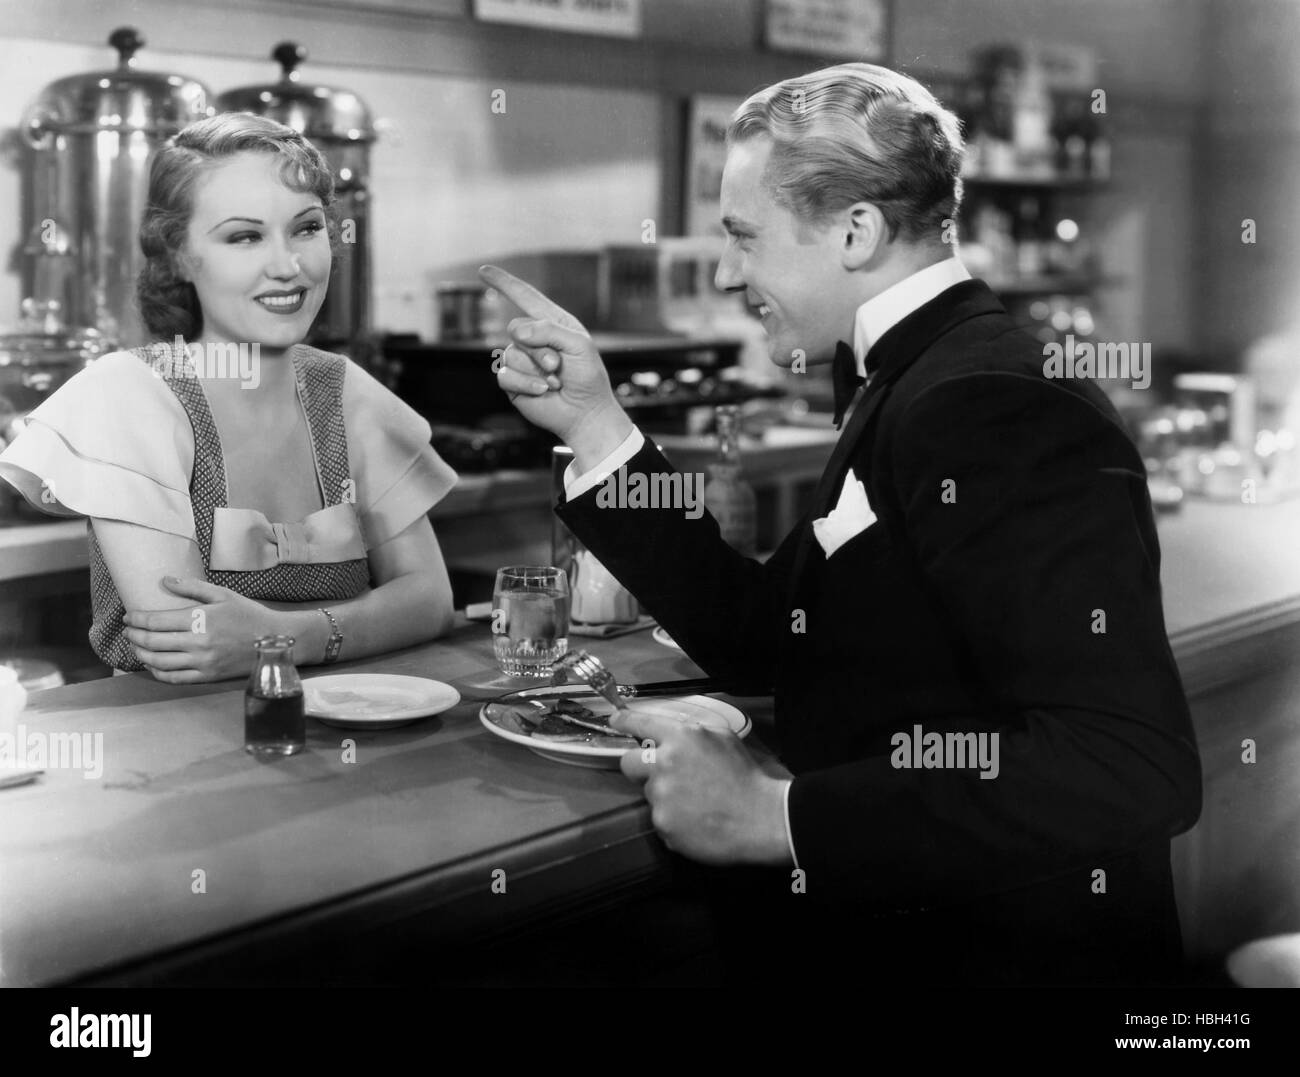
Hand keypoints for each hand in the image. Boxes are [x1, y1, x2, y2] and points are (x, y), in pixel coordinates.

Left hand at [122, 575, 277, 682]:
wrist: (275, 640)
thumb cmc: (249, 615)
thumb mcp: (224, 595)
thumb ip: (192, 587)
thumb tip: (165, 580)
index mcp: (200, 620)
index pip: (155, 621)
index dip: (137, 619)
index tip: (129, 617)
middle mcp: (197, 643)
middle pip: (152, 642)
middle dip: (134, 636)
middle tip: (129, 631)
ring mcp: (202, 662)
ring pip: (158, 662)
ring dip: (141, 654)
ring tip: (136, 646)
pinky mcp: (207, 676)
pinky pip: (174, 678)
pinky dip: (157, 672)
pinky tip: (152, 664)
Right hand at [478, 264, 632, 467]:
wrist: (585, 413)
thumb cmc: (588, 377)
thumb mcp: (579, 346)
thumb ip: (549, 330)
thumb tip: (516, 331)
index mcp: (552, 323)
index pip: (525, 297)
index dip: (504, 284)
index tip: (483, 271)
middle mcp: (534, 339)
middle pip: (516, 329)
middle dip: (539, 350)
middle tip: (558, 366)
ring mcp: (521, 361)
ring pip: (510, 354)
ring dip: (535, 370)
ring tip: (555, 382)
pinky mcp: (513, 382)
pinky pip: (505, 375)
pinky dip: (526, 384)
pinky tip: (542, 391)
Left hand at [611, 709, 792, 866]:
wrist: (761, 818)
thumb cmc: (746, 775)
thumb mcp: (723, 737)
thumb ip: (693, 732)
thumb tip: (673, 733)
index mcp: (680, 738)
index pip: (640, 724)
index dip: (624, 722)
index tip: (615, 722)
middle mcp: (664, 765)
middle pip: (628, 763)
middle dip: (640, 767)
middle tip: (662, 775)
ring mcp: (661, 798)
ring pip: (650, 794)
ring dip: (666, 797)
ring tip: (696, 804)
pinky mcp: (663, 826)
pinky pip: (661, 820)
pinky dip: (675, 821)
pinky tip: (698, 822)